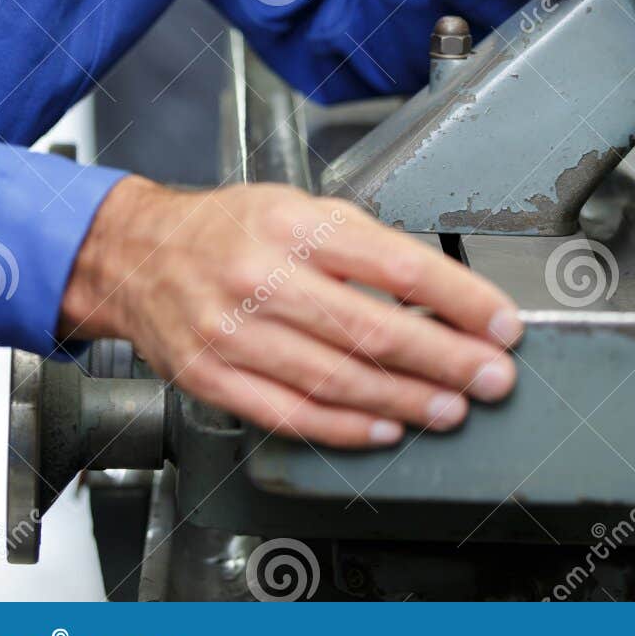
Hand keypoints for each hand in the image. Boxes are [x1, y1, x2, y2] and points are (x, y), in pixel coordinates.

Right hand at [59, 176, 520, 447]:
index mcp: (294, 225)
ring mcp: (235, 332)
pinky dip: (345, 427)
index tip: (499, 322)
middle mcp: (264, 276)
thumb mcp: (297, 207)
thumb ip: (362, 246)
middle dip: (446, 359)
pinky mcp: (213, 377)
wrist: (135, 254)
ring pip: (336, 378)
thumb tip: (436, 291)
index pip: (397, 265)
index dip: (459, 299)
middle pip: (373, 328)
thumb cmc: (228, 229)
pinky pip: (290, 413)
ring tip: (450, 407)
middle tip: (492, 376)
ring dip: (405, 400)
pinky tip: (384, 428)